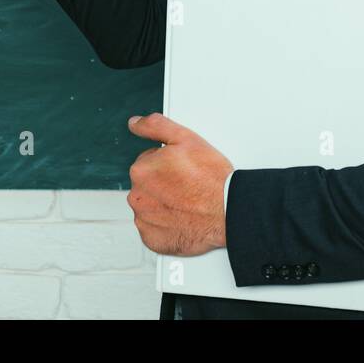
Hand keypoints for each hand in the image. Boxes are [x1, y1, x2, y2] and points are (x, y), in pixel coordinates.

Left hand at [126, 113, 232, 255]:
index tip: (184, 169)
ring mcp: (144, 219)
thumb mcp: (186, 138)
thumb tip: (136, 123)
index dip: (169, 164)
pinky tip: (183, 218)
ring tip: (188, 202)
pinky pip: (154, 229)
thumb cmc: (211, 178)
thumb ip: (155, 126)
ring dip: (164, 204)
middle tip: (188, 185)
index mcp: (141, 170)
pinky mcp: (152, 239)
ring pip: (150, 206)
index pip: (149, 162)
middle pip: (148, 184)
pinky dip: (166, 225)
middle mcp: (137, 195)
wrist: (227, 211)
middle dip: (164, 184)